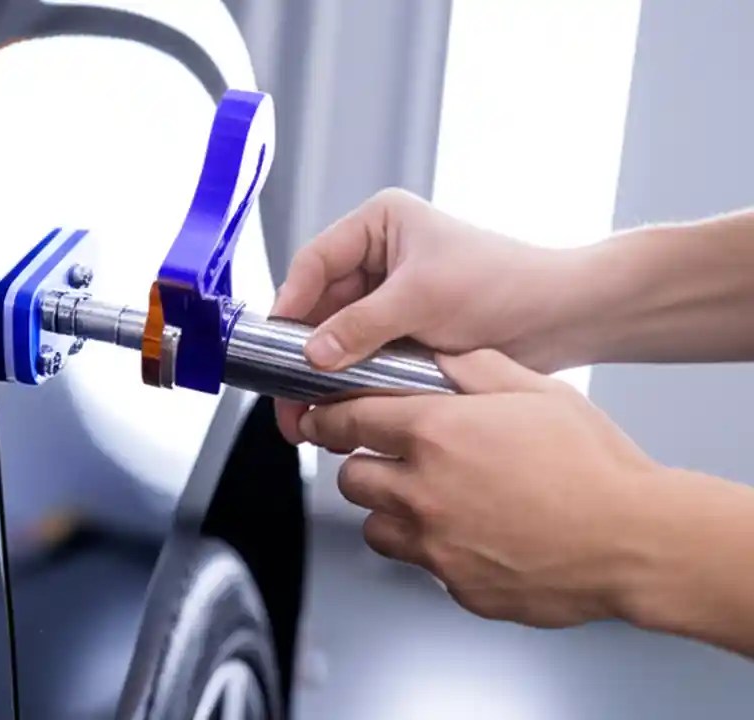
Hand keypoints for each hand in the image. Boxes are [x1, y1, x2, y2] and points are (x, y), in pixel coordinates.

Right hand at [271, 188, 581, 442]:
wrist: (563, 318)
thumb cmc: (504, 284)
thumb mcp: (421, 300)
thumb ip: (359, 327)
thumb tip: (311, 356)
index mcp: (379, 226)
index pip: (314, 264)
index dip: (289, 306)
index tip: (275, 348)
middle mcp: (378, 258)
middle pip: (319, 308)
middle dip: (303, 355)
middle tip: (289, 398)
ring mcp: (390, 299)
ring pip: (336, 339)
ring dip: (323, 377)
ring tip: (310, 417)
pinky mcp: (403, 334)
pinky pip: (362, 359)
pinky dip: (350, 386)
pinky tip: (339, 413)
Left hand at [299, 349, 667, 627]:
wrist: (635, 541)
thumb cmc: (595, 466)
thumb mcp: (537, 391)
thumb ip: (475, 370)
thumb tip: (438, 359)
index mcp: (436, 435)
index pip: (349, 421)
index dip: (329, 418)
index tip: (322, 420)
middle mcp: (424, 492)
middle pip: (351, 478)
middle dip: (362, 464)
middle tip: (389, 459)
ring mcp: (436, 545)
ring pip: (375, 528)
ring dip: (389, 511)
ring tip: (427, 499)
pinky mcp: (456, 585)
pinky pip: (421, 566)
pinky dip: (432, 550)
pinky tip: (470, 534)